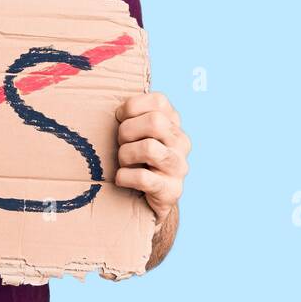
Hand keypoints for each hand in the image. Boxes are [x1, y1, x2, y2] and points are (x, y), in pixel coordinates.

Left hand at [114, 92, 189, 228]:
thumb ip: (134, 116)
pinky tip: (122, 179)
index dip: (132, 107)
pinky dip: (125, 177)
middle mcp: (181, 142)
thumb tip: (118, 111)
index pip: (159, 101)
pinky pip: (143, 178)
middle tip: (121, 143)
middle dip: (127, 131)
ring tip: (123, 163)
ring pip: (149, 148)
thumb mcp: (139, 133)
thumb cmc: (138, 160)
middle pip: (154, 122)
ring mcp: (179, 166)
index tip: (120, 119)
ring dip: (126, 155)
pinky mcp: (171, 190)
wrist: (153, 200)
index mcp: (174, 123)